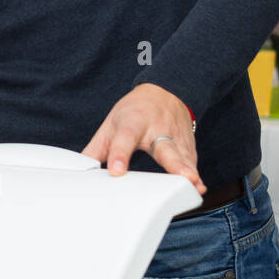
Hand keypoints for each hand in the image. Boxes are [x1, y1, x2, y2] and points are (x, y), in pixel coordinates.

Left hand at [82, 83, 206, 195]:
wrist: (165, 90)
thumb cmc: (134, 111)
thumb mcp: (111, 124)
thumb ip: (96, 149)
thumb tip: (79, 168)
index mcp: (132, 123)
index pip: (125, 139)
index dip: (120, 155)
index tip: (117, 171)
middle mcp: (157, 130)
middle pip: (164, 148)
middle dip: (173, 164)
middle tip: (181, 177)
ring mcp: (175, 136)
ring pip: (183, 156)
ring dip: (189, 172)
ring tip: (195, 187)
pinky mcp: (188, 144)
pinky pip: (192, 160)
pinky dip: (196, 174)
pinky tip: (199, 188)